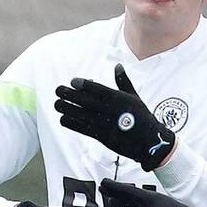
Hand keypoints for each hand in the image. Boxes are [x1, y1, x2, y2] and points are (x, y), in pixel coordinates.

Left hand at [55, 63, 176, 170]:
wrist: (149, 140)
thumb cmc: (143, 117)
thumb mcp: (134, 96)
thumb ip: (123, 81)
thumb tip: (117, 66)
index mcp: (117, 98)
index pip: (95, 88)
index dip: (82, 84)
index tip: (73, 81)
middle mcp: (108, 110)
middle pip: (83, 100)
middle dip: (69, 94)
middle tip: (58, 90)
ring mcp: (104, 124)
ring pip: (80, 114)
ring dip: (66, 108)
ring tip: (57, 104)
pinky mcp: (101, 136)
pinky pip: (82, 128)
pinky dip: (72, 123)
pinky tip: (64, 118)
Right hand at [99, 179, 206, 206]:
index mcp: (149, 199)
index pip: (127, 190)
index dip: (114, 187)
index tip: (102, 182)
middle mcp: (152, 202)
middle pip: (130, 196)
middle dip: (116, 194)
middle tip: (103, 191)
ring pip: (136, 205)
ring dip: (124, 204)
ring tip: (113, 204)